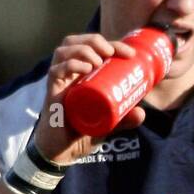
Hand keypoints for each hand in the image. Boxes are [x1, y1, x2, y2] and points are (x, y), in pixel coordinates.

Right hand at [31, 33, 145, 165]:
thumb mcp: (108, 124)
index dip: (112, 44)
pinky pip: (55, 71)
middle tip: (111, 52)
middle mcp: (68, 73)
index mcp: (82, 74)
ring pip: (64, 51)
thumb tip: (142, 113)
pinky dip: (70, 65)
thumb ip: (124, 119)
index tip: (130, 53)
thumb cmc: (82, 132)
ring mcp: (59, 81)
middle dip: (94, 41)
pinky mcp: (51, 92)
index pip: (94, 49)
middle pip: (75, 42)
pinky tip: (84, 69)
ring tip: (98, 61)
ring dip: (83, 50)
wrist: (62, 152)